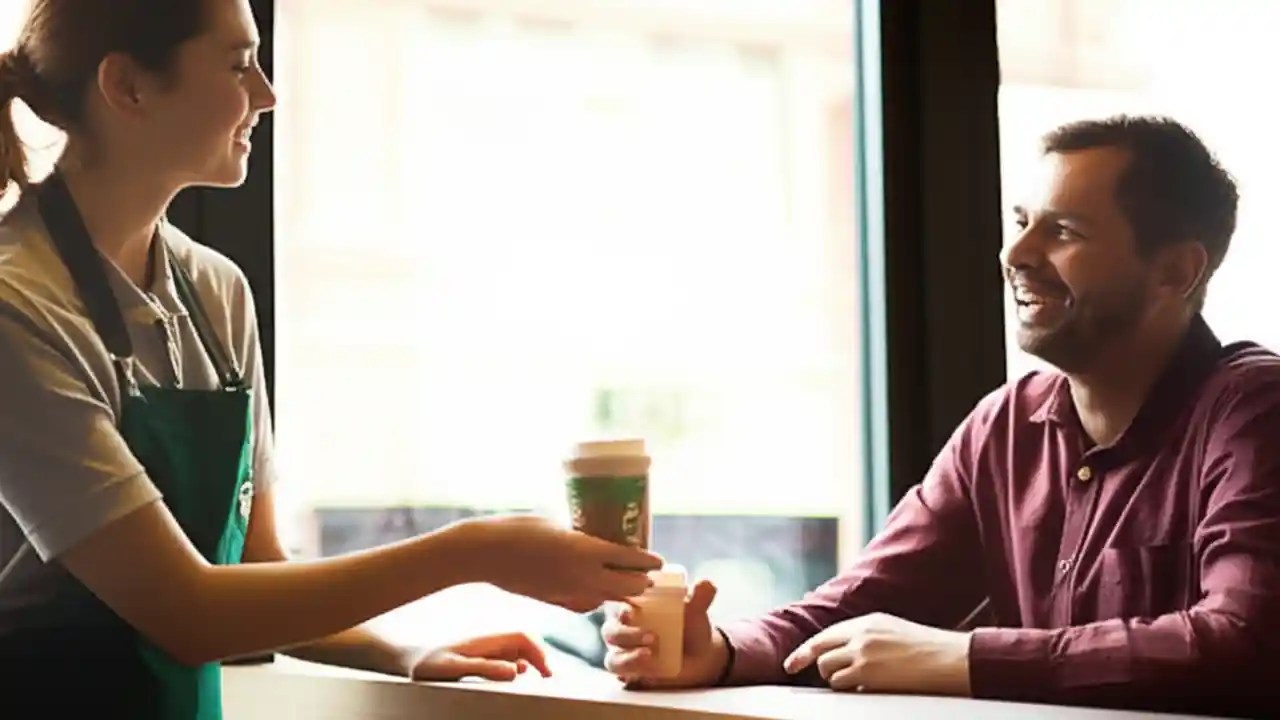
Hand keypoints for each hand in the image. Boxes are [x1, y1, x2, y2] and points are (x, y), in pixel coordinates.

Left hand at [408, 632, 552, 681]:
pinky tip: (515, 672)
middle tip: (547, 677)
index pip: (522, 637)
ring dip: (529, 658)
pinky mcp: (478, 653)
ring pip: (516, 647)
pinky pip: (505, 654)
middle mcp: (487, 639)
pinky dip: (517, 662)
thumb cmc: (427, 665)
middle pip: (523, 640)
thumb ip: (484, 668)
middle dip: (539, 655)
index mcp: (484, 639)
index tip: (546, 673)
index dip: (539, 652)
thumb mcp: (454, 668)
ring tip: (536, 675)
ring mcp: (483, 646)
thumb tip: (515, 671)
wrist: (406, 659)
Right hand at [451, 514, 662, 611]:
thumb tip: (591, 535)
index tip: (659, 560)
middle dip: (641, 582)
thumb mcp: (555, 523)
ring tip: (628, 584)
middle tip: (648, 575)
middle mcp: (583, 576)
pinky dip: (595, 599)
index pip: (630, 559)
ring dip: (620, 593)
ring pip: (607, 599)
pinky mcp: (554, 601)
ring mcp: (569, 592)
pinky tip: (594, 591)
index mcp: (587, 550)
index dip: (648, 560)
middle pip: (627, 587)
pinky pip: (584, 604)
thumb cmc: (517, 528)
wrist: (484, 554)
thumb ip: (577, 534)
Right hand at [602, 579, 727, 688]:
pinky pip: (622, 675)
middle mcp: (622, 629)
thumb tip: (706, 583)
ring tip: (649, 655)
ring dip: (628, 657)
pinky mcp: (630, 672)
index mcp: (633, 607)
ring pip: (613, 657)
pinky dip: (632, 672)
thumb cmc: (690, 624)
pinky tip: (645, 671)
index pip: (617, 604)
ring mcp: (623, 652)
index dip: (619, 607)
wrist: (700, 655)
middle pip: (610, 632)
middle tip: (652, 637)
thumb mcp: (696, 611)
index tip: (631, 610)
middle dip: (627, 635)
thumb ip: (699, 597)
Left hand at [783, 612, 970, 695]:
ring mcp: (863, 656)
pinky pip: (846, 687)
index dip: (804, 651)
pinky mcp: (870, 675)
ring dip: (840, 682)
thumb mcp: (890, 629)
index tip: (791, 664)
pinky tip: (870, 688)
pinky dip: (852, 691)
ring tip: (860, 682)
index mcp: (866, 622)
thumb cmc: (924, 647)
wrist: (948, 658)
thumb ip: (863, 634)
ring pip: (831, 674)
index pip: (825, 636)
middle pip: (821, 655)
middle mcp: (860, 635)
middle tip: (833, 676)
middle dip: (823, 669)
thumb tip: (838, 648)